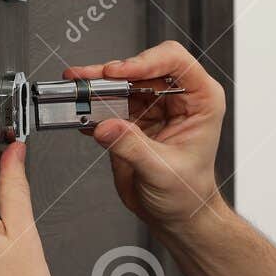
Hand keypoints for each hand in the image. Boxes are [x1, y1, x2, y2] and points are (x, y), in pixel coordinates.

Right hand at [64, 40, 225, 229]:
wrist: (177, 215)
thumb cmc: (188, 193)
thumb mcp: (163, 171)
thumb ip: (133, 147)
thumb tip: (107, 126)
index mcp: (200, 100)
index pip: (174, 61)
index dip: (145, 61)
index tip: (118, 72)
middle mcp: (177, 98)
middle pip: (140, 68)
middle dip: (110, 74)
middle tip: (85, 80)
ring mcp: (152, 106)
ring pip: (120, 84)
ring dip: (95, 88)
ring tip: (75, 93)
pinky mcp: (131, 119)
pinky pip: (107, 104)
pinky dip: (91, 108)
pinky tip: (80, 115)